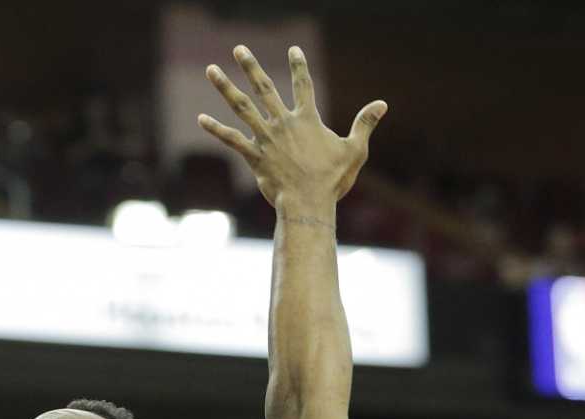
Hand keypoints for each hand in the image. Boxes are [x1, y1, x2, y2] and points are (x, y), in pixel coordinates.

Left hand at [199, 44, 385, 208]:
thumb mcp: (354, 150)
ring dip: (225, 87)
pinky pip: (231, 140)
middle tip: (239, 48)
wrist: (308, 204)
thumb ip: (365, 124)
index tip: (293, 49)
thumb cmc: (332, 180)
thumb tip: (383, 104)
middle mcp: (284, 123)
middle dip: (250, 66)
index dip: (299, 66)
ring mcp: (266, 139)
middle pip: (264, 88)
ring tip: (211, 69)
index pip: (304, 84)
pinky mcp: (254, 157)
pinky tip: (201, 118)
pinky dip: (216, 129)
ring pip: (242, 107)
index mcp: (307, 119)